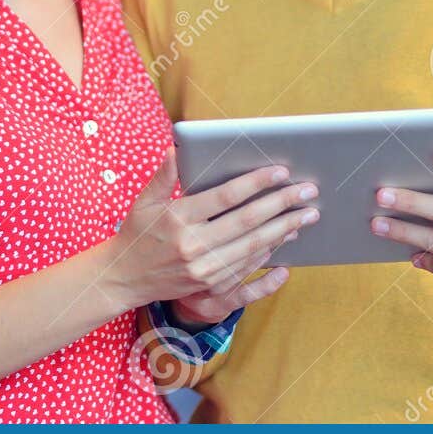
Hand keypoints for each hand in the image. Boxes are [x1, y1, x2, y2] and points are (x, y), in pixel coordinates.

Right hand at [107, 148, 319, 325]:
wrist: (124, 278)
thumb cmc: (136, 233)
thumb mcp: (144, 201)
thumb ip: (164, 175)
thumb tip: (177, 148)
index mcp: (178, 218)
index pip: (226, 197)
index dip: (256, 183)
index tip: (280, 172)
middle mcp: (194, 245)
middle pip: (248, 222)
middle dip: (282, 204)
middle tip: (308, 191)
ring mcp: (204, 269)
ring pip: (254, 246)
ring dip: (284, 228)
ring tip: (307, 214)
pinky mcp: (210, 285)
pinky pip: (248, 266)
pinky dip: (270, 250)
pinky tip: (286, 236)